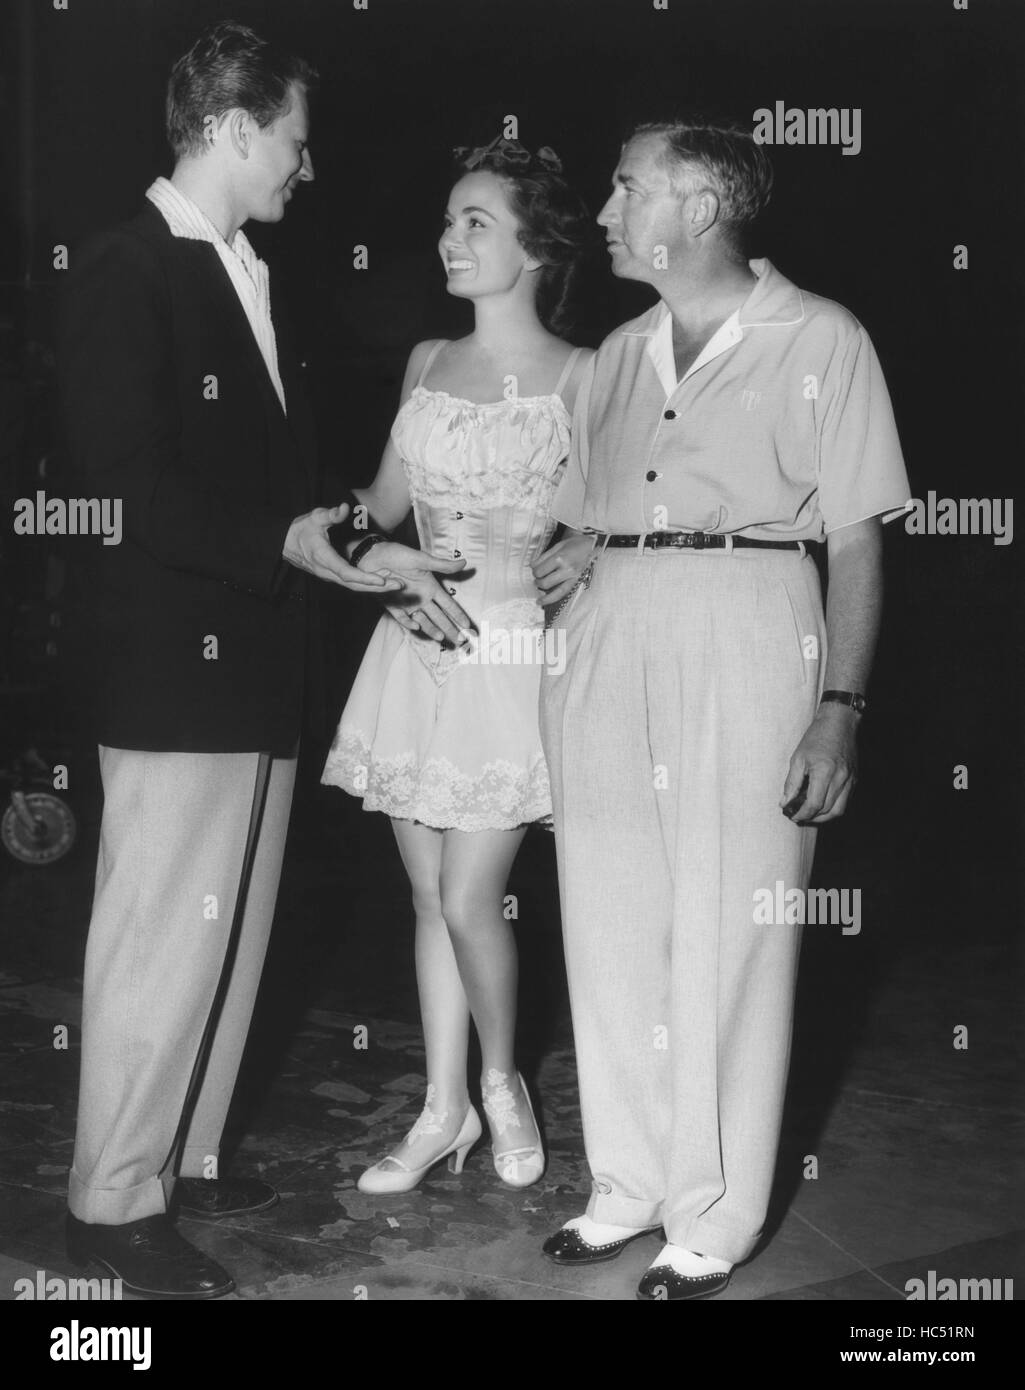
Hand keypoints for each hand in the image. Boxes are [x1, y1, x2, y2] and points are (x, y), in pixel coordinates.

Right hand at [283, 504, 401, 591]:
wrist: (286, 544)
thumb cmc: (301, 530)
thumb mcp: (314, 518)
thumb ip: (331, 514)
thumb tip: (344, 508)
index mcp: (324, 558)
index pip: (346, 573)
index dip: (364, 578)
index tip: (381, 580)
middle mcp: (327, 572)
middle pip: (355, 585)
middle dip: (377, 587)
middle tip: (399, 586)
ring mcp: (330, 576)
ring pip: (355, 587)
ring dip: (375, 588)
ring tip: (397, 586)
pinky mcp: (333, 577)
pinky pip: (352, 584)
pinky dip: (368, 585)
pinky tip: (384, 582)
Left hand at [357, 540, 472, 644]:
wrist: (373, 556)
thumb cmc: (397, 555)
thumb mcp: (422, 559)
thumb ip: (442, 565)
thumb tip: (464, 563)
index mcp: (430, 587)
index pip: (448, 605)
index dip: (458, 615)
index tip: (468, 626)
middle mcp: (421, 598)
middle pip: (439, 617)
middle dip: (450, 629)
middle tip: (460, 640)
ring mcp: (407, 604)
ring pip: (423, 622)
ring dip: (432, 630)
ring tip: (440, 637)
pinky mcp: (393, 606)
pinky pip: (402, 618)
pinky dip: (408, 623)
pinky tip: (416, 626)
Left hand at [532, 533, 596, 605]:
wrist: (595, 546)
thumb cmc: (577, 544)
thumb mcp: (559, 545)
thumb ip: (544, 556)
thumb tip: (532, 566)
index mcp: (560, 558)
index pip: (539, 571)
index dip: (534, 571)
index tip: (534, 570)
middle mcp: (567, 570)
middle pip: (545, 583)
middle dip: (537, 582)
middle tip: (537, 580)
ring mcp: (574, 578)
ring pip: (556, 594)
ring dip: (545, 597)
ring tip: (539, 600)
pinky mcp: (578, 583)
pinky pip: (565, 594)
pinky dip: (555, 599)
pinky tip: (547, 601)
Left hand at [780, 705, 858, 823]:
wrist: (840, 722)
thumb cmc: (816, 737)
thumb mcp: (798, 758)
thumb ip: (791, 783)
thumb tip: (785, 802)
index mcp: (824, 771)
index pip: (814, 804)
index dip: (802, 814)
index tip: (792, 815)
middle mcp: (841, 778)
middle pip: (827, 810)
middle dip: (811, 817)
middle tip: (798, 815)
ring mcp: (850, 779)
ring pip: (839, 810)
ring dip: (824, 816)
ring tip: (810, 814)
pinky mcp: (855, 779)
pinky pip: (845, 801)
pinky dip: (833, 807)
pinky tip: (822, 803)